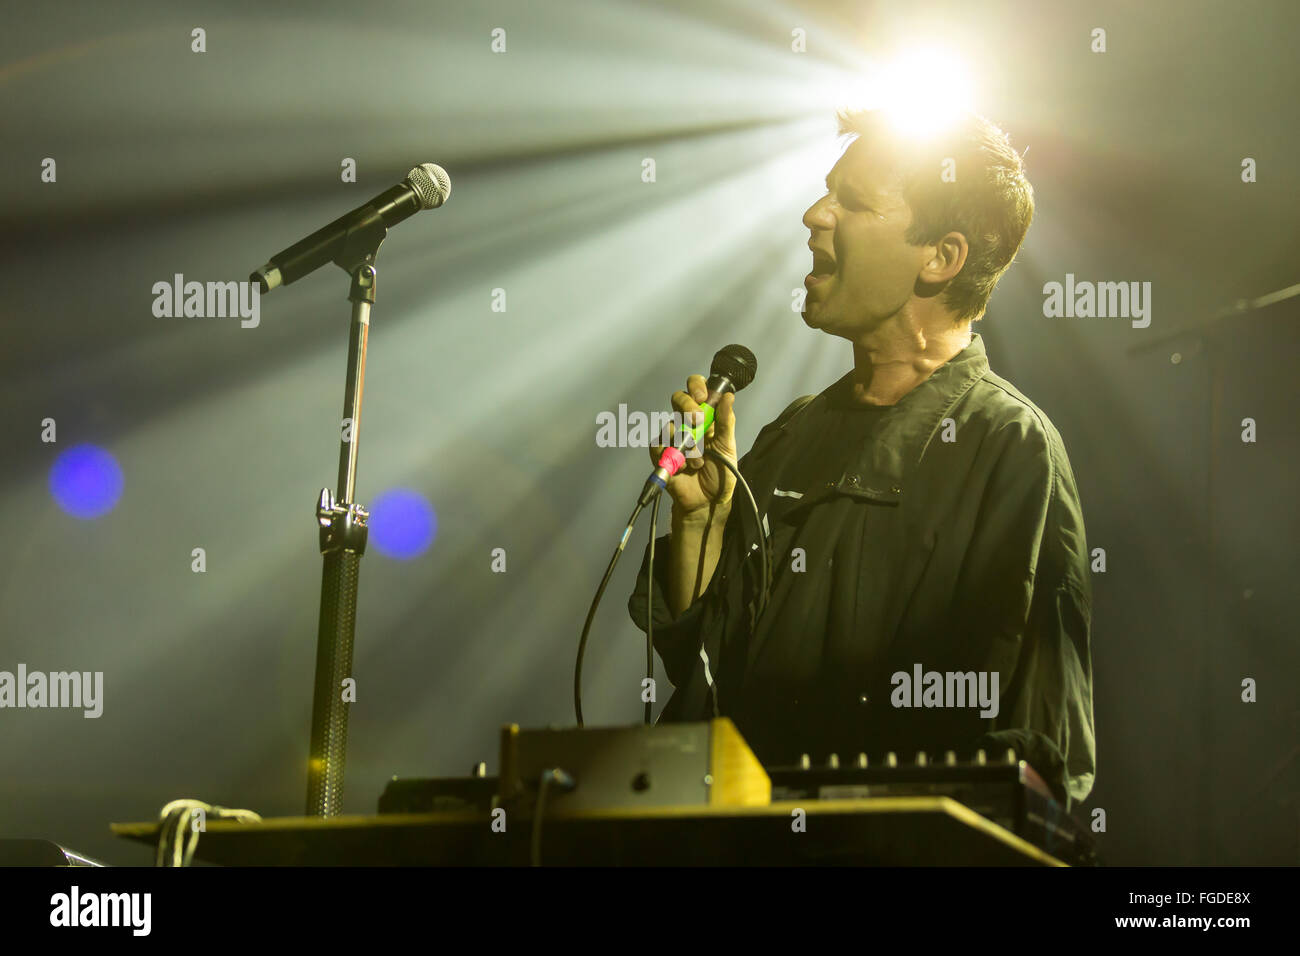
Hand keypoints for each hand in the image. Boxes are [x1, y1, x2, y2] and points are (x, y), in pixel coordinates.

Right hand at [649, 374, 737, 519]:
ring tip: (698, 461)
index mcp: (704, 418)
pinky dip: (672, 456)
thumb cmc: (721, 474)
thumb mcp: (728, 447)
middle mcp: (687, 424)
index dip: (696, 387)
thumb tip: (729, 397)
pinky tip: (684, 467)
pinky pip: (658, 445)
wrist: (709, 502)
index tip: (703, 398)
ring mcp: (673, 439)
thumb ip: (726, 422)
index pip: (696, 391)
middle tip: (698, 422)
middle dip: (688, 407)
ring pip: (670, 424)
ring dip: (687, 444)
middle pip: (678, 399)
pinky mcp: (661, 455)